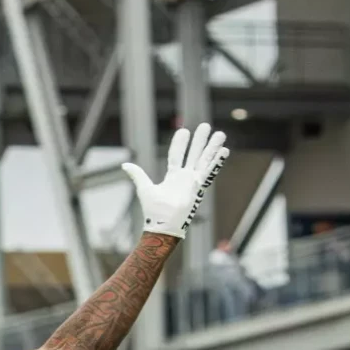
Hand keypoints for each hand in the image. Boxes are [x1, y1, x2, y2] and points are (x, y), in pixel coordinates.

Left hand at [121, 123, 229, 238]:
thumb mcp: (144, 188)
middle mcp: (185, 177)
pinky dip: (217, 162)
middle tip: (205, 126)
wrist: (163, 224)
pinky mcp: (198, 187)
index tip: (184, 131)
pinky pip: (209, 171)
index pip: (177, 155)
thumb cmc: (154, 210)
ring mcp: (193, 181)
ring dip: (212, 147)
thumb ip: (138, 174)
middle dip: (199, 140)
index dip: (180, 143)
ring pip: (204, 159)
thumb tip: (125, 164)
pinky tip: (224, 150)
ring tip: (220, 133)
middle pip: (194, 154)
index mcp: (173, 176)